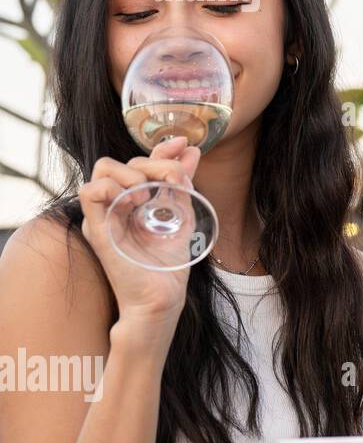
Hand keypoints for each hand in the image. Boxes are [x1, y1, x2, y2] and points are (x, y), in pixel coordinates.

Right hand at [77, 135, 201, 350]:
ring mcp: (103, 215)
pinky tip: (135, 202)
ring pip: (103, 169)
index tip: (185, 144)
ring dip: (133, 172)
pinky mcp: (97, 229)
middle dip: (154, 163)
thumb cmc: (167, 263)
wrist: (161, 298)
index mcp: (131, 200)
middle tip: (175, 181)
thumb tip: (192, 150)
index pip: (138, 162)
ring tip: (151, 195)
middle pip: (122, 160)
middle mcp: (114, 205)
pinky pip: (89, 192)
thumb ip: (182, 184)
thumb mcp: (180, 215)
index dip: (160, 149)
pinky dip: (113, 187)